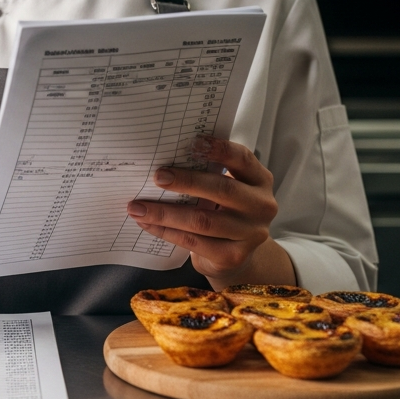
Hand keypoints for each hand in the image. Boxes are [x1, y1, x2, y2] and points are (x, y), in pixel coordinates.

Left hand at [126, 136, 293, 288]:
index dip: (219, 149)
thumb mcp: (227, 187)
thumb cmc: (224, 210)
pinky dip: (166, 231)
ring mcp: (250, 234)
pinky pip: (193, 242)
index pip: (243, 159)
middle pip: (222, 190)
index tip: (191, 142)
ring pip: (203, 220)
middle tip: (157, 176)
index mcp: (260, 180)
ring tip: (137, 207)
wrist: (236, 255)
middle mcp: (261, 206)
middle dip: (186, 181)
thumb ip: (208, 172)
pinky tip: (147, 224)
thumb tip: (166, 159)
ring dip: (165, 213)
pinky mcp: (233, 256)